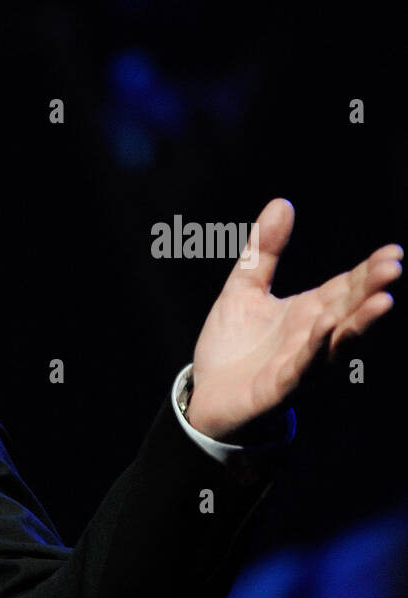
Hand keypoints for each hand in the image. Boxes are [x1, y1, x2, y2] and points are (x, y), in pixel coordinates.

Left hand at [184, 198, 401, 439]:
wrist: (208, 395)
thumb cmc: (232, 345)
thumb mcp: (243, 288)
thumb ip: (264, 251)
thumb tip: (283, 202)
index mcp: (309, 311)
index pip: (346, 288)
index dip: (368, 272)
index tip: (393, 252)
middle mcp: (313, 336)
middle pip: (348, 310)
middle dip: (371, 290)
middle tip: (394, 267)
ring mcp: (300, 363)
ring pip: (335, 341)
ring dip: (358, 322)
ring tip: (382, 300)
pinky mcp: (281, 387)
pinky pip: (301, 366)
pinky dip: (314, 348)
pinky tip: (324, 328)